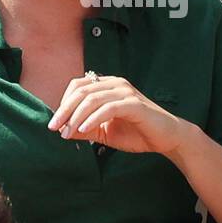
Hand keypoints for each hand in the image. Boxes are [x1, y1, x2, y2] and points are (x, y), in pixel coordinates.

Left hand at [46, 74, 184, 154]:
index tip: (55, 124)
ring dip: (76, 117)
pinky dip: (93, 119)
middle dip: (64, 110)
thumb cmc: (136, 132)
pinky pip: (108, 108)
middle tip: (54, 128)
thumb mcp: (104, 132)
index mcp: (108, 85)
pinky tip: (84, 130)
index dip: (63, 103)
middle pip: (81, 91)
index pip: (77, 86)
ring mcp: (126, 92)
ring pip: (92, 98)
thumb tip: (61, 131)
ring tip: (68, 133)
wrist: (166, 138)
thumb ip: (85, 129)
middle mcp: (115, 83)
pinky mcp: (135, 104)